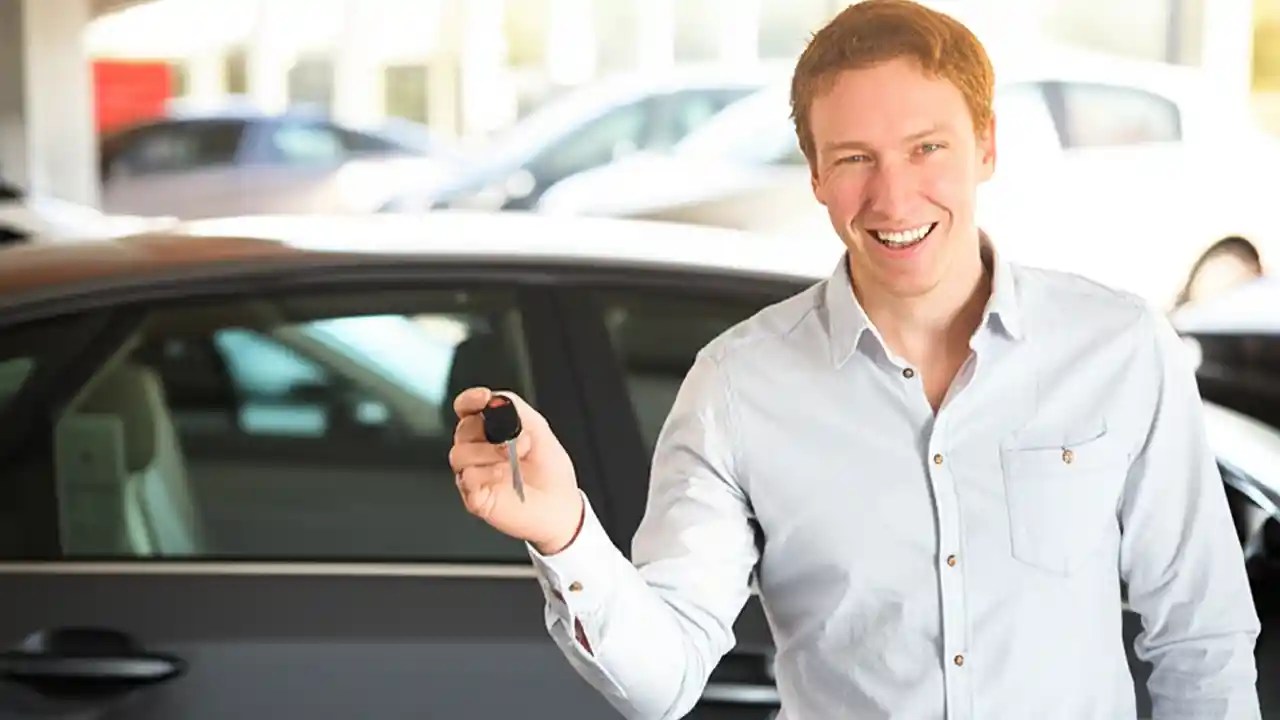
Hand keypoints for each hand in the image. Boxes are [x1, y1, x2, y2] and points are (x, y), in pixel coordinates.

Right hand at [449, 387, 583, 553]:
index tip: (482, 398)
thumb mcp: (537, 428)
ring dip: (488, 452)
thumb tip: (493, 399)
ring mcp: (475, 474)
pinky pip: (466, 477)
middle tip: (516, 440)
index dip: (470, 401)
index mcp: (492, 432)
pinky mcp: (475, 496)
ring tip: (511, 459)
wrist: (560, 504)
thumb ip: (514, 408)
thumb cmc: (550, 471)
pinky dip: (486, 472)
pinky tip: (503, 476)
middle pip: (462, 429)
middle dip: (487, 429)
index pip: (468, 410)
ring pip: (459, 453)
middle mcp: (480, 451)